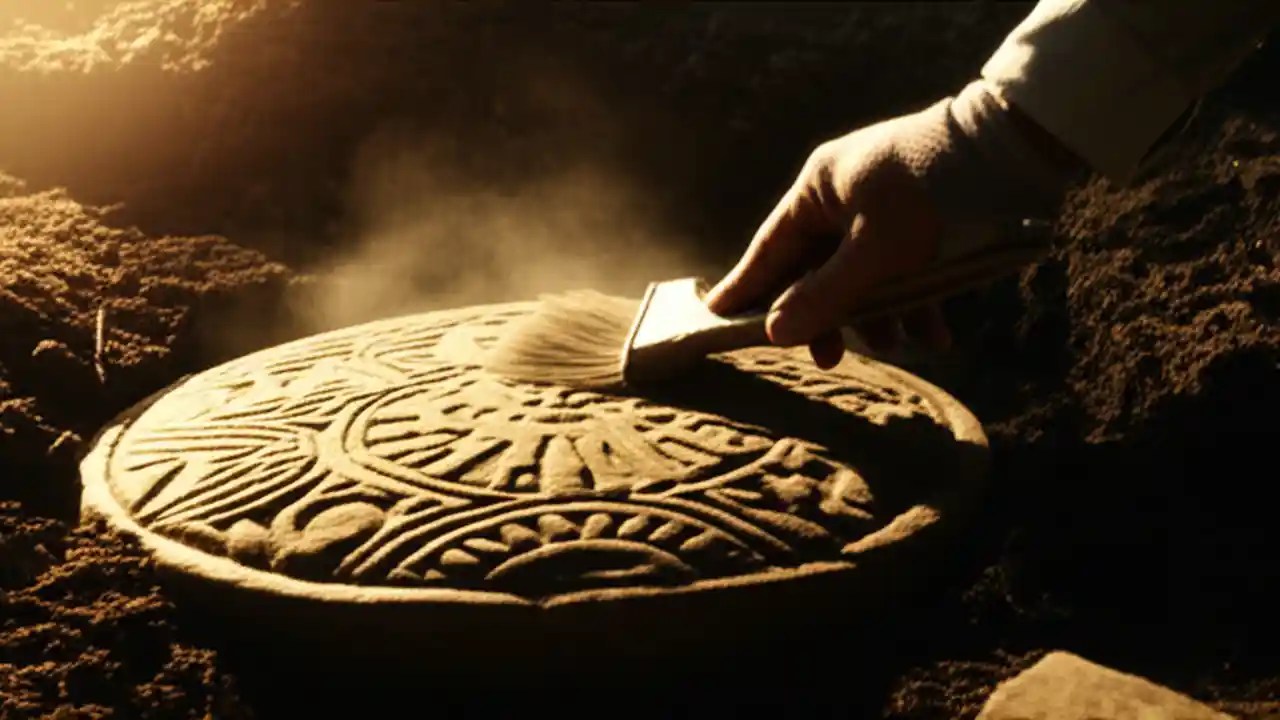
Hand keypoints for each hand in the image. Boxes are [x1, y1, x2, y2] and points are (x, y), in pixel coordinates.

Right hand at [705, 82, 1081, 369]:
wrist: (1017, 152)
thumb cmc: (934, 195)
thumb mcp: (876, 252)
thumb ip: (824, 295)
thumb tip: (773, 332)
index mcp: (819, 188)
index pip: (769, 247)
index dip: (746, 287)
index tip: (717, 317)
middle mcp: (844, 195)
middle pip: (816, 268)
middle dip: (828, 315)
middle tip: (826, 357)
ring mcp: (883, 208)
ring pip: (863, 274)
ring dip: (879, 313)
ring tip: (898, 342)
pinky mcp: (923, 221)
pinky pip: (903, 270)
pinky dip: (916, 303)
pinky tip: (937, 336)